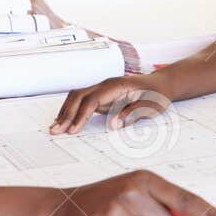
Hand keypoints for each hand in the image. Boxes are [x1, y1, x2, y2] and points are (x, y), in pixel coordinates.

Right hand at [51, 76, 169, 134]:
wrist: (161, 85)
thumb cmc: (157, 96)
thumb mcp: (150, 107)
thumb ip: (132, 114)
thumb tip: (112, 124)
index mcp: (117, 86)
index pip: (93, 100)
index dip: (81, 115)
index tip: (72, 130)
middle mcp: (106, 85)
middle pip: (79, 96)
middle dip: (66, 114)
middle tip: (55, 131)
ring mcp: (102, 89)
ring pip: (77, 97)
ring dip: (65, 112)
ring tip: (55, 128)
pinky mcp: (101, 95)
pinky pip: (82, 101)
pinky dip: (71, 111)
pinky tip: (65, 121)